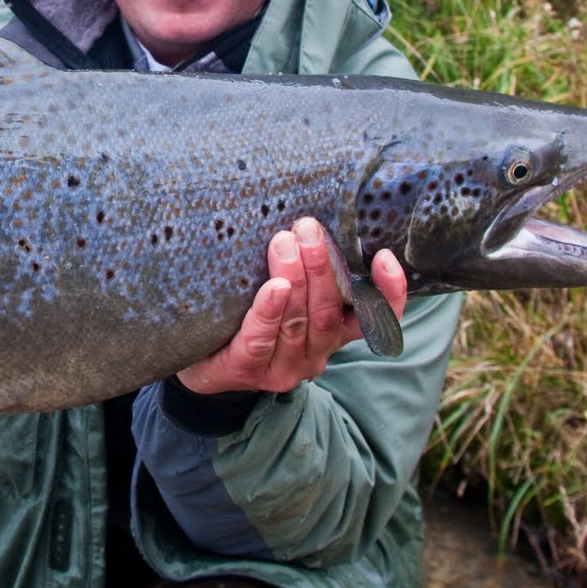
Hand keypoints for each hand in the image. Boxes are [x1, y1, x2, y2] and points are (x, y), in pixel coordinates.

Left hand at [177, 217, 406, 394]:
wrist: (198, 363)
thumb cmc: (247, 316)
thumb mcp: (285, 294)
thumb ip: (305, 270)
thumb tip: (309, 218)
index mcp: (332, 334)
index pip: (374, 320)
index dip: (388, 292)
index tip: (386, 256)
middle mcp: (315, 354)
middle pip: (327, 311)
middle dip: (322, 266)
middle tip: (309, 228)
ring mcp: (284, 366)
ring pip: (298, 321)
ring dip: (295, 277)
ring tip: (284, 242)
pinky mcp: (248, 369)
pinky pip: (262, 337)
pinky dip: (270, 309)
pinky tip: (273, 286)